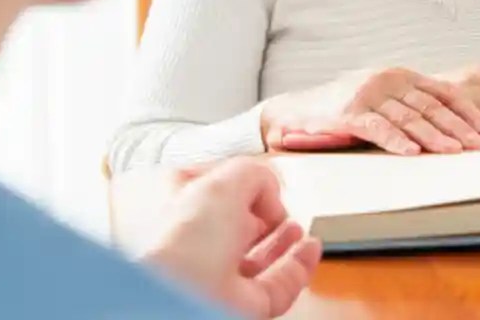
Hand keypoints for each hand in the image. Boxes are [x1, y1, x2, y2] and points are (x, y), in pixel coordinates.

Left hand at [141, 158, 321, 318]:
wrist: (179, 299)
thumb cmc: (179, 245)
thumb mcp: (221, 185)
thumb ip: (252, 174)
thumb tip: (270, 189)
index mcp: (170, 208)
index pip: (206, 186)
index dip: (236, 181)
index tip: (260, 180)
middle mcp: (190, 244)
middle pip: (232, 226)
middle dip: (262, 216)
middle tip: (281, 209)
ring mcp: (214, 277)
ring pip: (254, 258)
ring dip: (282, 242)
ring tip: (299, 230)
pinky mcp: (239, 305)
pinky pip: (275, 284)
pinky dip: (296, 267)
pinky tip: (309, 251)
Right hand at [259, 67, 479, 154]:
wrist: (299, 109)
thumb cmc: (346, 106)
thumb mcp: (383, 97)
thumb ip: (409, 103)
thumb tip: (447, 125)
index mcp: (400, 75)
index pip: (442, 91)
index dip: (465, 111)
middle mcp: (387, 80)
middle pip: (430, 106)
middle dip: (457, 127)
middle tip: (476, 145)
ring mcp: (368, 95)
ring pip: (409, 118)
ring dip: (434, 136)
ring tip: (453, 151)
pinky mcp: (349, 114)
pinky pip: (378, 129)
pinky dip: (396, 141)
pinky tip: (412, 152)